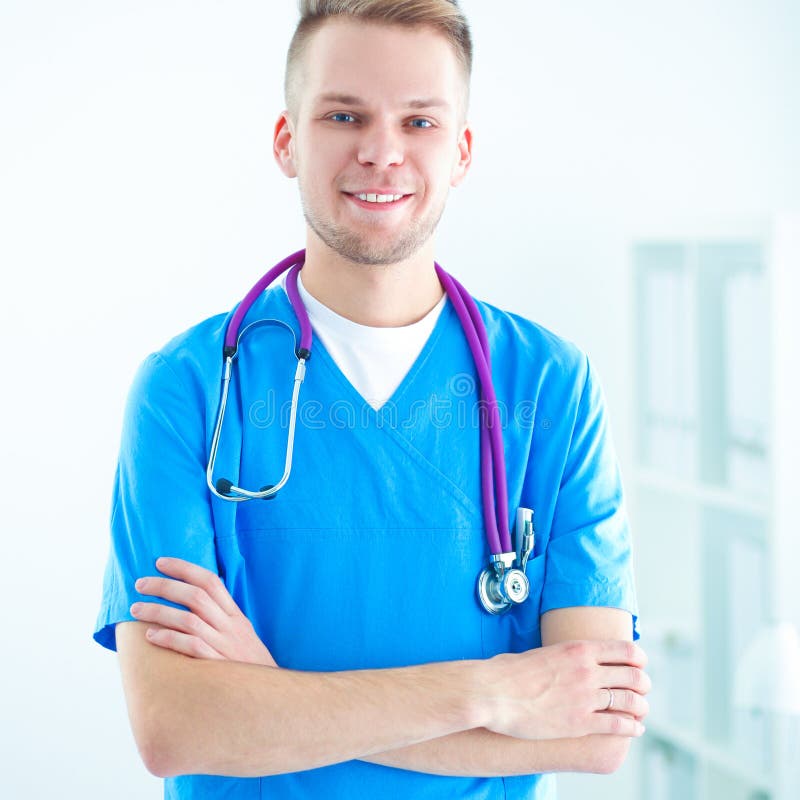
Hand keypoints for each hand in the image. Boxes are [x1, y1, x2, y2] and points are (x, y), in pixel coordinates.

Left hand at [130, 556, 276, 666]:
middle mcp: (231, 627)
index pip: (210, 582)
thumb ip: (221, 619)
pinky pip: (191, 647)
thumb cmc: (247, 666)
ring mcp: (224, 645)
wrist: (268, 696)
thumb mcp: (241, 636)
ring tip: (136, 608)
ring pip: (189, 619)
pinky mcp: (217, 665)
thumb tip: (193, 602)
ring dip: (159, 611)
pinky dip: (169, 639)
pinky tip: (150, 636)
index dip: (184, 568)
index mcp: (236, 616)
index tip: (160, 562)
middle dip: (165, 586)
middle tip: (140, 584)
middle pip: (196, 596)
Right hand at [479, 639, 649, 739]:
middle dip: (643, 684)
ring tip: (642, 711)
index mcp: (579, 650)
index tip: (640, 665)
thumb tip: (564, 659)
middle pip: (633, 677)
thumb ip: (561, 656)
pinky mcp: (580, 722)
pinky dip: (631, 727)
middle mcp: (587, 672)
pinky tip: (635, 729)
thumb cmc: (508, 672)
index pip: (626, 651)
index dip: (639, 659)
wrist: (493, 693)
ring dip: (641, 707)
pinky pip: (618, 725)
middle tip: (643, 689)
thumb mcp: (541, 653)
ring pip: (630, 702)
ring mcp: (586, 698)